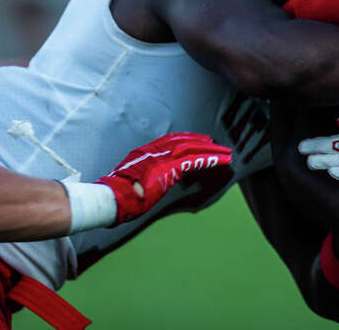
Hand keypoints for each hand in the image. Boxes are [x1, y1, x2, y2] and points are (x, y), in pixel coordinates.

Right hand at [99, 132, 232, 223]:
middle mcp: (154, 151)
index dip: (186, 139)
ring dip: (211, 152)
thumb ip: (141, 177)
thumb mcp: (130, 180)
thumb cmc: (116, 195)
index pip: (170, 141)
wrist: (113, 198)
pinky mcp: (169, 169)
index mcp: (144, 152)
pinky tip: (220, 161)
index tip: (198, 141)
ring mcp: (162, 158)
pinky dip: (209, 160)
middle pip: (183, 141)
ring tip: (225, 154)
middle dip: (201, 143)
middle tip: (216, 145)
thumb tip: (145, 184)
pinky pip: (194, 161)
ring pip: (192, 149)